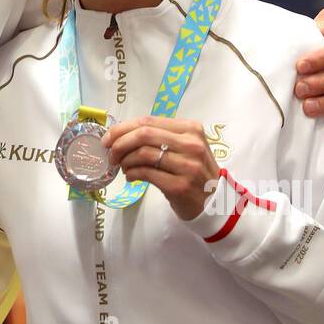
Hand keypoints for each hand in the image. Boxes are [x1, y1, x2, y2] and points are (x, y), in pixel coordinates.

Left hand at [102, 116, 219, 220]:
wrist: (216, 202)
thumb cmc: (195, 172)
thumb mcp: (186, 147)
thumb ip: (161, 137)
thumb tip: (122, 134)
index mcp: (191, 129)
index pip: (149, 120)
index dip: (123, 128)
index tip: (108, 138)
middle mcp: (191, 145)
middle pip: (144, 134)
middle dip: (120, 143)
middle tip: (110, 154)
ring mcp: (187, 166)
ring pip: (143, 154)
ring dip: (126, 161)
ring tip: (124, 167)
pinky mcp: (179, 186)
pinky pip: (146, 173)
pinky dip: (132, 174)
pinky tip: (131, 177)